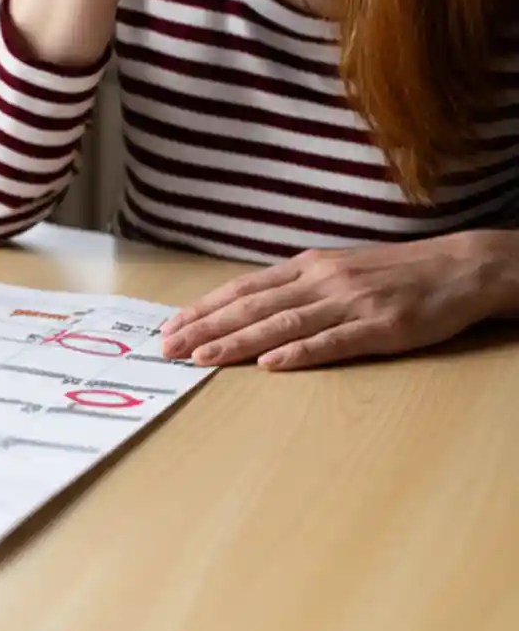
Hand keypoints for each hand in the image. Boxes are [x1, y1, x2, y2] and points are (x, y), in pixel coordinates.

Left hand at [158, 231, 517, 370]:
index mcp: (308, 267)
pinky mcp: (382, 327)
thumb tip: (247, 306)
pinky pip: (334, 341)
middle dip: (206, 328)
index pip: (243, 288)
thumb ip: (295, 287)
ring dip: (239, 342)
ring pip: (283, 324)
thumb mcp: (338, 268)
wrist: (461, 267)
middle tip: (169, 348)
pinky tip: (271, 363)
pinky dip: (300, 352)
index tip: (171, 327)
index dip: (204, 309)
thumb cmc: (394, 272)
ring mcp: (351, 303)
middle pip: (253, 306)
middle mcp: (322, 281)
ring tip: (204, 357)